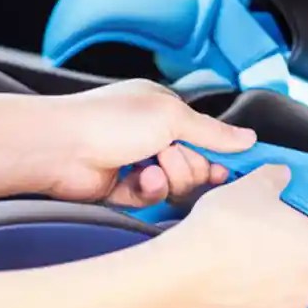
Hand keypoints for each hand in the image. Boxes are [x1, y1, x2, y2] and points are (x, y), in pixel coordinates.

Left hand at [44, 79, 255, 205]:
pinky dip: (149, 190)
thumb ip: (213, 132)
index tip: (231, 167)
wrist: (58, 148)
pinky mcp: (122, 189)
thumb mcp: (172, 118)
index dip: (219, 153)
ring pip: (176, 183)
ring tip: (152, 168)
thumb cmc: (110, 120)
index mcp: (163, 110)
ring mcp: (137, 162)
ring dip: (169, 178)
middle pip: (195, 163)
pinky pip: (153, 197)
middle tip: (173, 157)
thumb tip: (248, 138)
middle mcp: (151, 135)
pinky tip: (138, 180)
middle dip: (190, 165)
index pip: (206, 135)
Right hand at [155, 165, 307, 307]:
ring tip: (239, 260)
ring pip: (284, 290)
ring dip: (269, 278)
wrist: (185, 271)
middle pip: (304, 265)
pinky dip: (251, 300)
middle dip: (285, 253)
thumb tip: (282, 175)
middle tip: (255, 237)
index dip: (296, 224)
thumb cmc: (226, 228)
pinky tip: (232, 284)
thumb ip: (276, 177)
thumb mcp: (254, 185)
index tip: (275, 219)